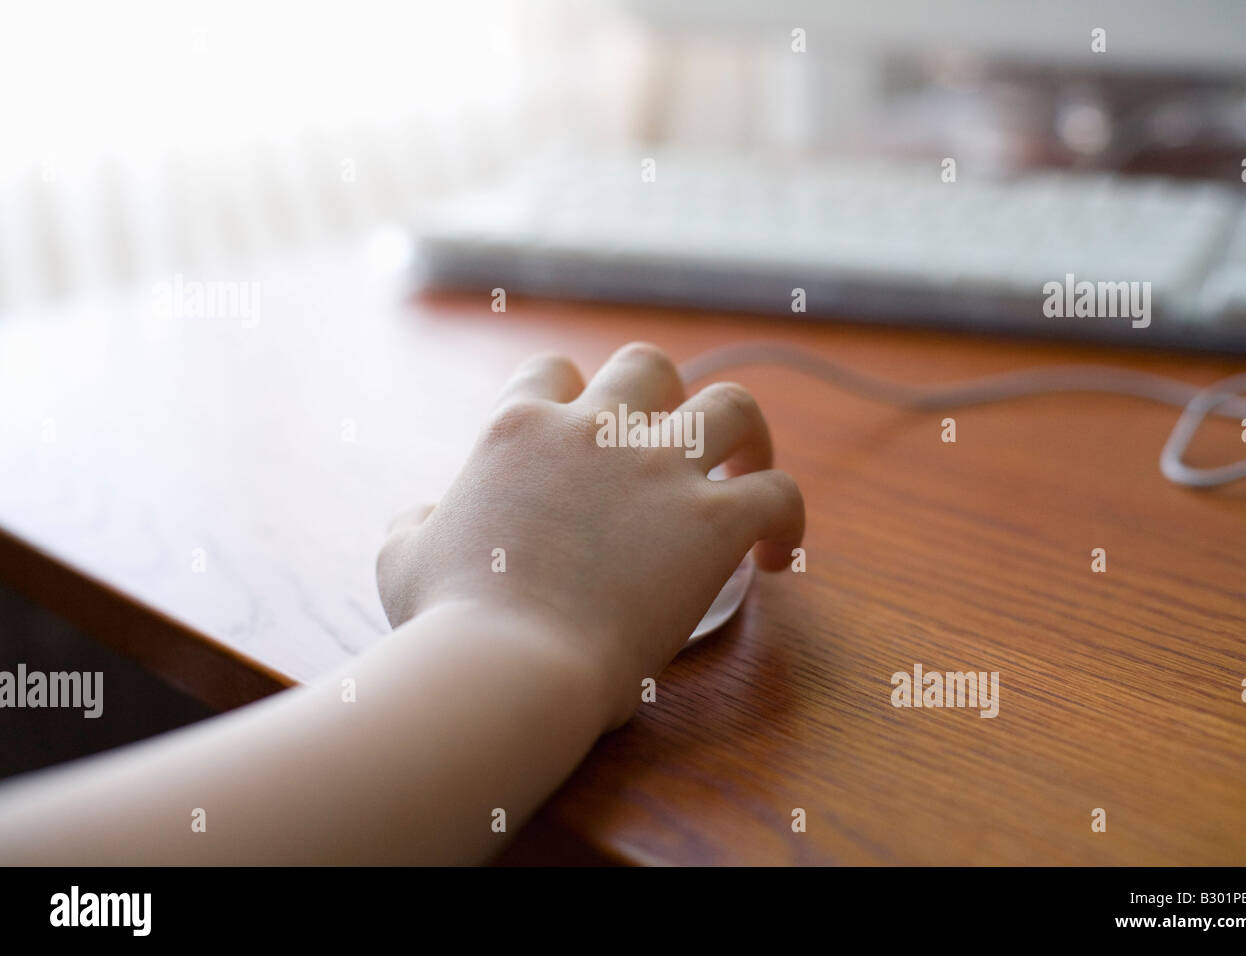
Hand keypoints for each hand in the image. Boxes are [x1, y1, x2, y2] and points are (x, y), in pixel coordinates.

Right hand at [376, 342, 803, 728]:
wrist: (508, 668)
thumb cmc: (450, 623)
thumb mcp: (403, 557)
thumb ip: (416, 522)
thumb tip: (424, 514)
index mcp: (519, 430)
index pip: (552, 372)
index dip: (573, 396)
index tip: (586, 436)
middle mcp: (593, 430)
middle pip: (648, 366)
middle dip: (665, 397)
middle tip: (674, 448)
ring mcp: (657, 469)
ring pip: (731, 404)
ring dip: (746, 435)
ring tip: (748, 474)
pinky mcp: (710, 520)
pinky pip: (777, 492)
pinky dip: (787, 518)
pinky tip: (773, 556)